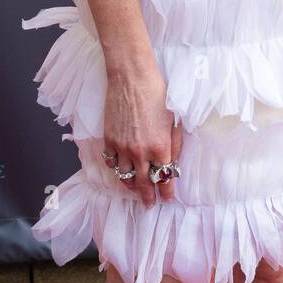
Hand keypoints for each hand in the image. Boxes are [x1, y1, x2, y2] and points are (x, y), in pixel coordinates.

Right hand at [102, 52, 182, 206]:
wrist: (132, 78)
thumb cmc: (157, 93)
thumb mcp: (173, 119)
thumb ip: (173, 143)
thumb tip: (172, 160)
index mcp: (161, 148)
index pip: (164, 180)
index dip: (166, 192)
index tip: (167, 198)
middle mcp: (141, 153)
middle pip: (143, 185)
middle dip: (147, 197)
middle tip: (149, 205)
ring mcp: (123, 148)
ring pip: (125, 177)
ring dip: (131, 186)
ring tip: (134, 189)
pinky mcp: (109, 140)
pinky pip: (111, 162)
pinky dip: (116, 168)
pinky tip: (120, 169)